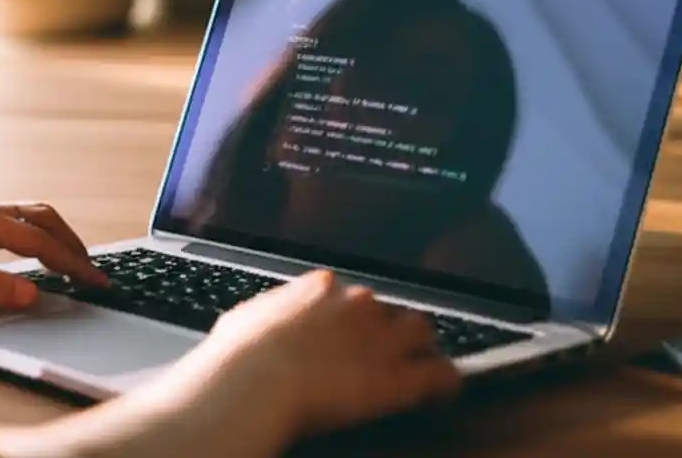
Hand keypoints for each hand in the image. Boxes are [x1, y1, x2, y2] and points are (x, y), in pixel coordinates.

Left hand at [0, 200, 107, 309]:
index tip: (95, 281)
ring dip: (56, 235)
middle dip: (72, 242)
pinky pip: (15, 219)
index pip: (41, 241)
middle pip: (43, 217)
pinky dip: (37, 234)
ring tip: (73, 261)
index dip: (72, 263)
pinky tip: (35, 252)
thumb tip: (30, 292)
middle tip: (92, 270)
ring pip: (30, 214)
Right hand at [180, 271, 461, 436]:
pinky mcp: (399, 378)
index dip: (348, 318)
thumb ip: (266, 316)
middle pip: (387, 310)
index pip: (348, 296)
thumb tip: (258, 324)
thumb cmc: (236, 356)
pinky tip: (444, 393)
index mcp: (320, 288)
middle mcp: (357, 304)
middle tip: (376, 353)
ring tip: (418, 365)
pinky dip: (445, 383)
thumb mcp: (244, 321)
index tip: (342, 334)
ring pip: (421, 331)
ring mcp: (382, 339)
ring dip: (420, 347)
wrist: (255, 381)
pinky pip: (440, 375)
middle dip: (385, 330)